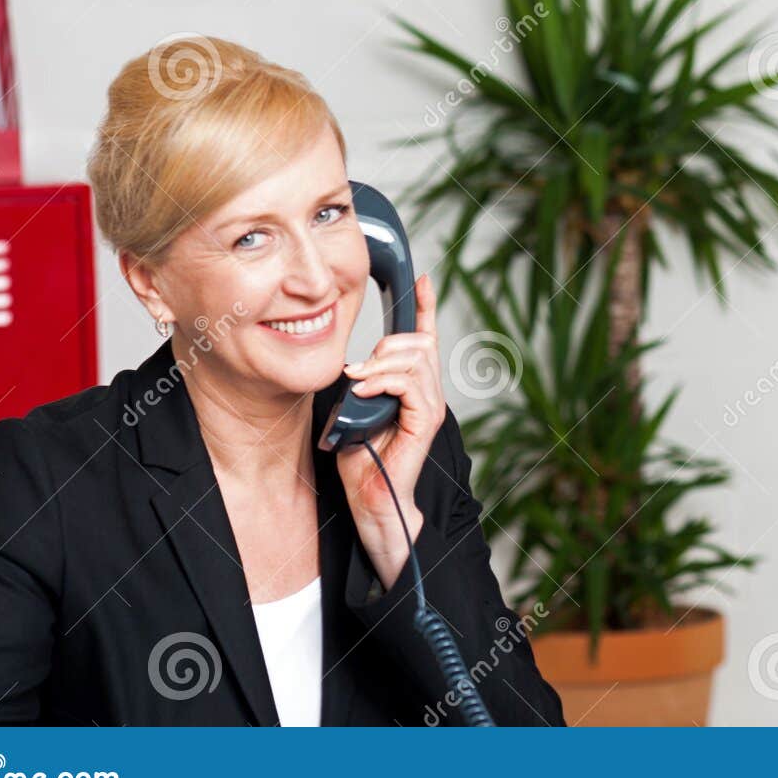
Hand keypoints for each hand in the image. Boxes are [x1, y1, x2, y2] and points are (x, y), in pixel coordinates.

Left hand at [335, 273, 444, 588]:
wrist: (369, 498)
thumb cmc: (360, 458)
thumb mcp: (352, 406)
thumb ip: (358, 382)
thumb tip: (348, 364)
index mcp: (413, 386)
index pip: (426, 337)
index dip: (425, 306)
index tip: (422, 279)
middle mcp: (428, 393)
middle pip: (419, 343)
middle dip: (386, 343)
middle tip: (356, 368)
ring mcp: (429, 406)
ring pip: (415, 358)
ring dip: (380, 363)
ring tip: (356, 380)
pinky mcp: (424, 421)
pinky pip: (409, 383)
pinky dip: (381, 380)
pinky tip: (361, 390)